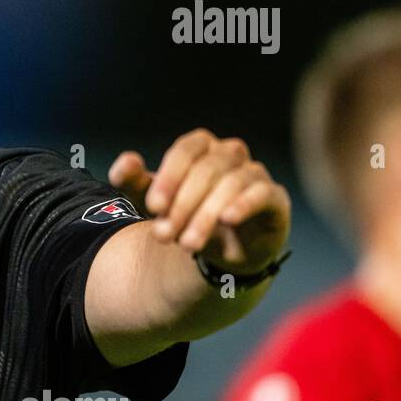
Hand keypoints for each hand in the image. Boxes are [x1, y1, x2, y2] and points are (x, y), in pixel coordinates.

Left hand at [107, 128, 290, 274]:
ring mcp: (255, 173)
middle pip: (206, 170)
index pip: (186, 150)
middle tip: (164, 235)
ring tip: (187, 244)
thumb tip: (126, 162)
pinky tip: (227, 219)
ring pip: (231, 184)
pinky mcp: (274, 198)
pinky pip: (262, 193)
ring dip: (205, 215)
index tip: (153, 207)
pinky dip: (243, 204)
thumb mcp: (153, 205)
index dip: (169, 177)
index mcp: (201, 148)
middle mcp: (230, 154)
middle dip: (182, 205)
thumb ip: (134, 183)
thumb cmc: (184, 217)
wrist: (218, 252)